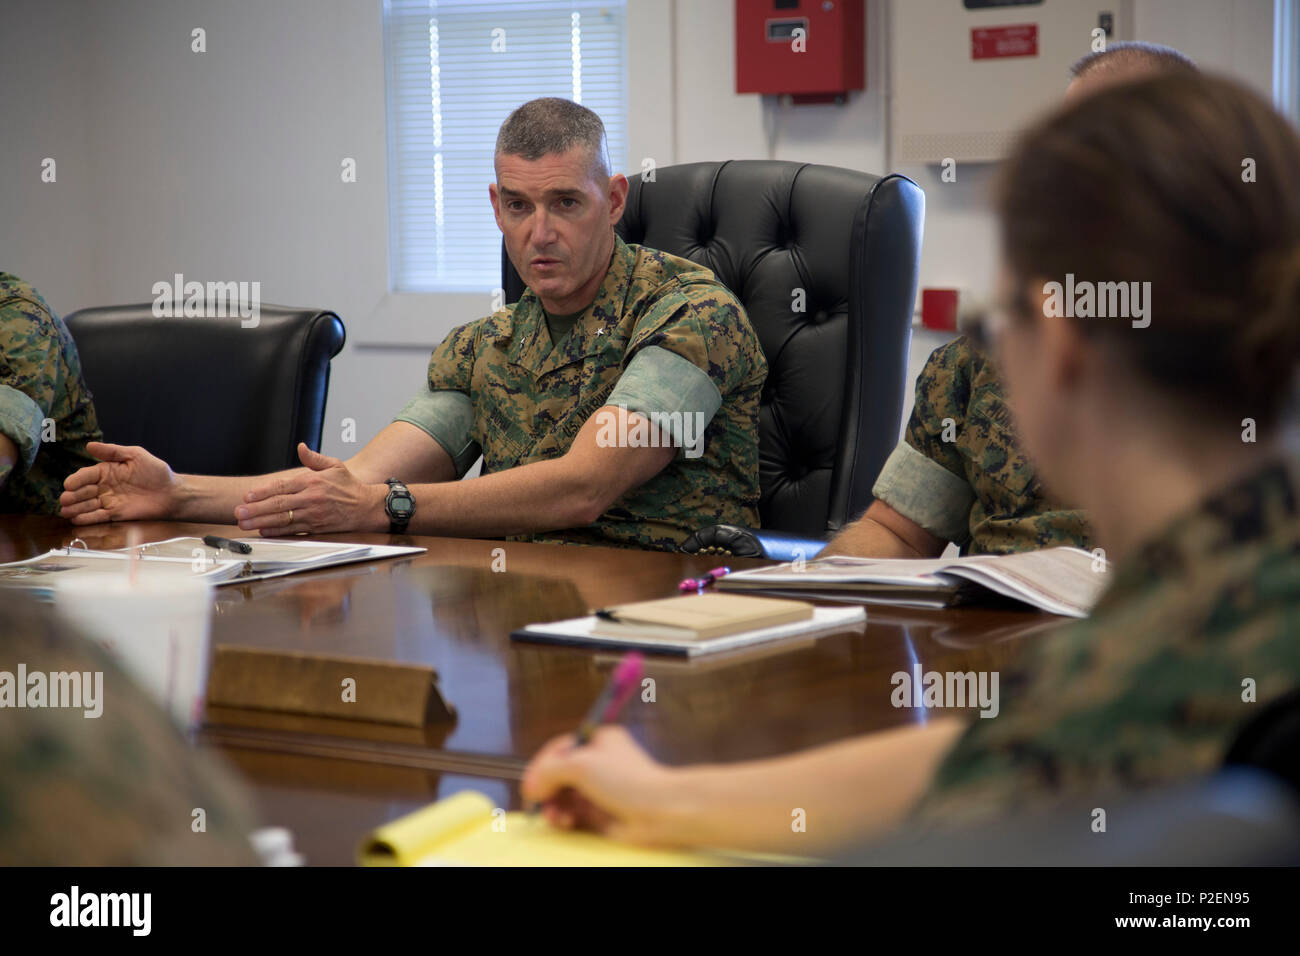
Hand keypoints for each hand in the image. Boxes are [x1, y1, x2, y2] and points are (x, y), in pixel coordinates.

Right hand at [59, 442, 179, 523]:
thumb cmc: (156, 472)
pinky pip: (98, 517)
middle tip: (65, 499)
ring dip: (76, 508)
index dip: (76, 480)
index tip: (69, 484)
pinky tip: (76, 519)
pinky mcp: (115, 514)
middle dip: (73, 496)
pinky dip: (87, 518)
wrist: (172, 493)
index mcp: (106, 471)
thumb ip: (113, 451)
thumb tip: (89, 445)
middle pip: (83, 491)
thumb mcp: (136, 455)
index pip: (86, 475)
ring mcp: (108, 501)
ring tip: (66, 511)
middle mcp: (104, 486)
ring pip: (87, 505)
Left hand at [235, 443, 382, 535]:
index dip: (262, 492)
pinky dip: (276, 531)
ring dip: (260, 522)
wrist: (366, 507)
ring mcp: (313, 514)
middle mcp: (311, 498)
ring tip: (244, 523)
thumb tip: (301, 447)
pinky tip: (263, 531)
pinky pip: (292, 530)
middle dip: (255, 509)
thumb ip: (314, 458)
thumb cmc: (350, 486)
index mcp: (312, 482)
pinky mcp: (316, 527)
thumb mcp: (335, 465)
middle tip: (238, 511)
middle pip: (277, 504)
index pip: (282, 486)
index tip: (247, 495)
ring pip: (281, 519)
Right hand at [520, 726, 681, 844]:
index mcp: (598, 741)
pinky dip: (564, 818)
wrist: (659, 812)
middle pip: (559, 774)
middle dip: (546, 788)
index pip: (559, 749)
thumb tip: (532, 786)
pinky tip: (564, 822)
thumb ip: (550, 771)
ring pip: (564, 796)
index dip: (541, 765)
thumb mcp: (581, 764)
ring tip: (554, 816)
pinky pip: (572, 813)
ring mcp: (600, 789)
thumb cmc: (625, 780)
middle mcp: (598, 763)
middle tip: (537, 803)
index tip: (529, 784)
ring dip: (553, 806)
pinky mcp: (600, 812)